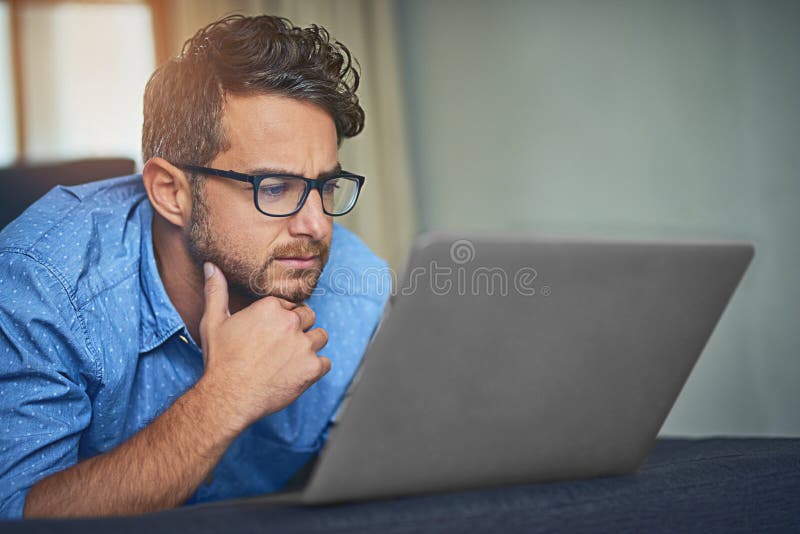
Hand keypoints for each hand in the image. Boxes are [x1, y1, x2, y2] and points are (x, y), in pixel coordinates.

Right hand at [196, 262, 330, 429]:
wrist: (227, 397)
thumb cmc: (220, 360)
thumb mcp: (213, 321)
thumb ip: (216, 291)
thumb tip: (211, 266)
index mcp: (270, 307)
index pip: (290, 304)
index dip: (281, 318)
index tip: (270, 332)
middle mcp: (290, 322)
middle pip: (308, 316)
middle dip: (298, 328)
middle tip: (281, 346)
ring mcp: (304, 345)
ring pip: (320, 337)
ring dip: (310, 346)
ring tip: (290, 358)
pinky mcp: (312, 368)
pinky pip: (325, 362)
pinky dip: (314, 368)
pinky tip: (296, 373)